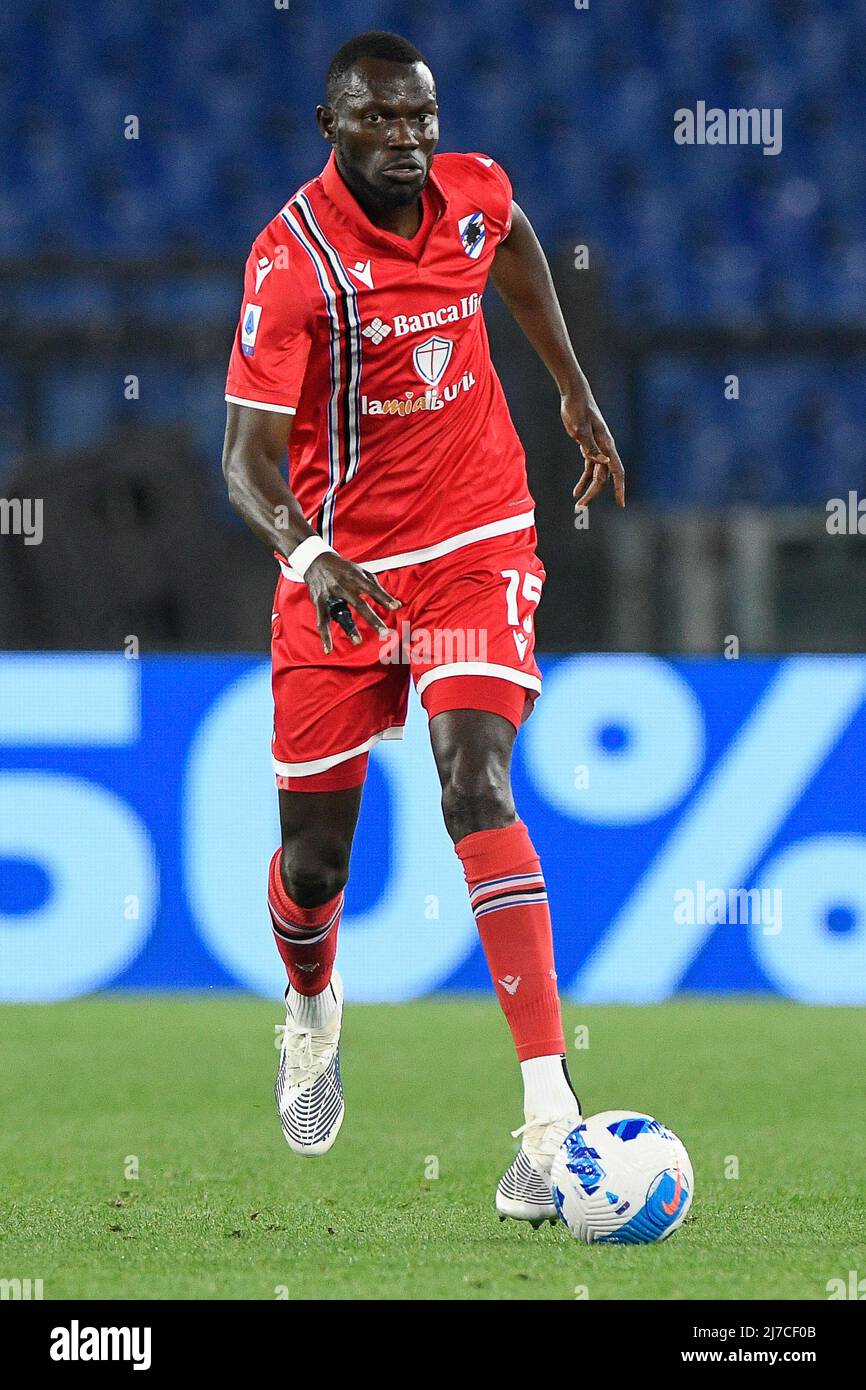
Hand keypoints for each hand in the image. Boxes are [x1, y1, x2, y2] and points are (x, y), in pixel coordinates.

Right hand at [304, 553, 400, 654]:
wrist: (317, 561)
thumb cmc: (344, 568)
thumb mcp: (360, 570)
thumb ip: (375, 585)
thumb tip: (392, 601)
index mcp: (355, 577)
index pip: (372, 589)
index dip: (384, 598)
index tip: (397, 607)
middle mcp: (343, 586)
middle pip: (359, 604)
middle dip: (372, 619)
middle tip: (384, 632)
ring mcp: (330, 594)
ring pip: (340, 614)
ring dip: (349, 628)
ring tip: (358, 641)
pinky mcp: (319, 602)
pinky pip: (322, 620)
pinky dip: (325, 635)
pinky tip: (328, 649)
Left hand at [561, 387, 625, 511]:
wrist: (574, 395)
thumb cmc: (578, 409)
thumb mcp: (580, 428)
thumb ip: (590, 447)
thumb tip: (603, 463)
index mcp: (606, 445)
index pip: (616, 471)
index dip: (619, 488)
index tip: (620, 504)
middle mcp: (605, 449)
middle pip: (603, 478)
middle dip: (593, 494)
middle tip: (580, 508)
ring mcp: (598, 448)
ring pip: (596, 475)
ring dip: (588, 490)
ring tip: (578, 505)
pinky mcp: (589, 446)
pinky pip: (589, 468)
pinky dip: (583, 480)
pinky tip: (576, 491)